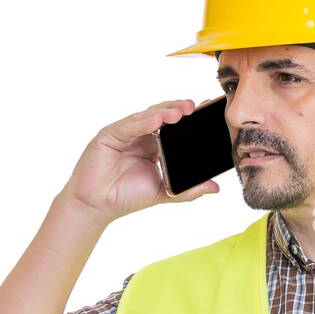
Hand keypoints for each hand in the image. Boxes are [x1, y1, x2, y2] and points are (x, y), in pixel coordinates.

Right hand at [60, 99, 220, 223]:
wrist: (98, 206)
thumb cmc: (127, 197)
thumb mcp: (164, 192)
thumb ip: (188, 189)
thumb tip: (215, 187)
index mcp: (153, 145)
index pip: (174, 127)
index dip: (189, 119)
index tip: (207, 113)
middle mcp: (140, 135)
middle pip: (162, 116)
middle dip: (179, 110)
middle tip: (196, 107)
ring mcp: (124, 133)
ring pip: (146, 117)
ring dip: (164, 113)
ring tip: (181, 112)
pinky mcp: (109, 135)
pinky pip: (128, 126)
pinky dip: (143, 123)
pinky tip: (156, 121)